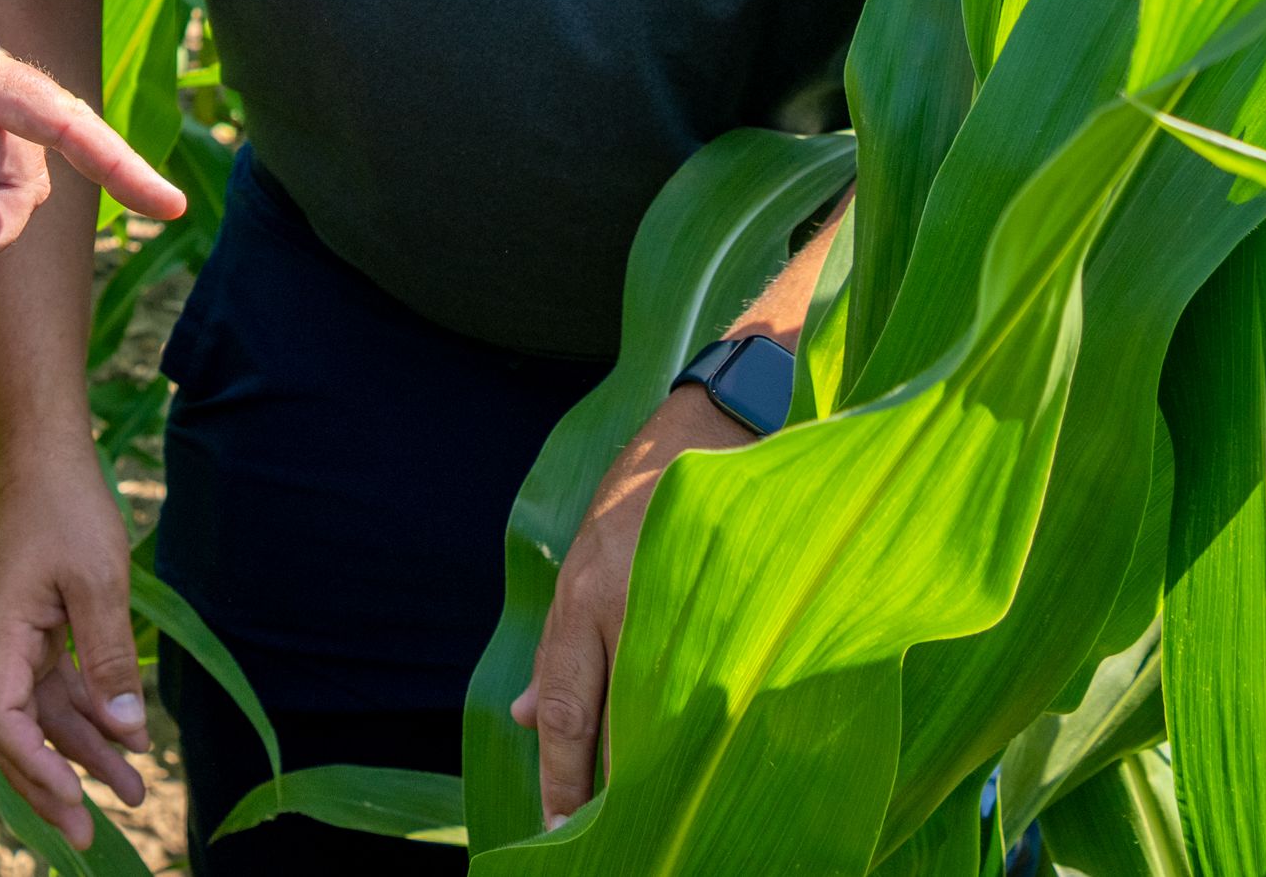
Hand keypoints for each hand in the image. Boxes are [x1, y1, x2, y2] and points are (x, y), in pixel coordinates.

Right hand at [0, 441, 151, 847]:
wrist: (48, 452)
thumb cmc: (66, 508)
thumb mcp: (98, 583)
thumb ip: (108, 657)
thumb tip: (125, 730)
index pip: (1, 722)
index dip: (33, 767)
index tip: (73, 798)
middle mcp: (1, 644)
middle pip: (18, 732)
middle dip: (52, 784)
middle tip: (87, 836)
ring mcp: (19, 637)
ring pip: (46, 713)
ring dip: (85, 753)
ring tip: (132, 795)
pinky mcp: (40, 627)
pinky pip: (60, 685)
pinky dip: (91, 714)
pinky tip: (128, 740)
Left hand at [512, 383, 754, 826]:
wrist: (713, 430)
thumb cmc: (640, 503)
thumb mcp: (581, 563)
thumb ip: (560, 648)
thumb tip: (528, 720)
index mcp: (582, 599)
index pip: (569, 713)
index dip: (563, 780)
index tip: (561, 831)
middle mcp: (625, 604)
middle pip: (617, 724)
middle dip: (612, 791)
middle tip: (610, 842)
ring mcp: (684, 601)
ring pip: (670, 709)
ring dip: (665, 766)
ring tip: (665, 816)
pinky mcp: (737, 596)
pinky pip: (726, 680)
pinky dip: (718, 723)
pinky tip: (723, 758)